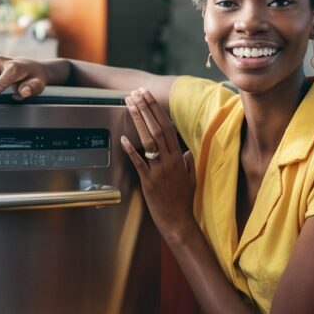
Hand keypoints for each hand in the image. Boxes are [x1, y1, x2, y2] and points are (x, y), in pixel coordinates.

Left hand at [120, 88, 197, 240]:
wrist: (179, 221)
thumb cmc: (184, 201)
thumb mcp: (190, 178)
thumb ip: (188, 161)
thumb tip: (186, 149)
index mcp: (179, 158)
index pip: (167, 128)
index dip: (157, 110)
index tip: (148, 97)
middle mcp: (170, 161)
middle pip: (157, 129)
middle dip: (146, 109)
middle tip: (137, 93)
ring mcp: (159, 170)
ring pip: (148, 141)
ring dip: (139, 121)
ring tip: (130, 105)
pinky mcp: (148, 182)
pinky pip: (139, 163)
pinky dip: (131, 150)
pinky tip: (123, 138)